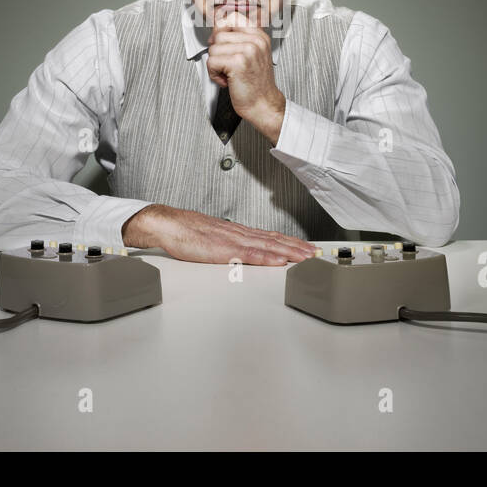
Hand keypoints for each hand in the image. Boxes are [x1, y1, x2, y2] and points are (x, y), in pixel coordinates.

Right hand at [122, 204, 315, 264]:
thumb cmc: (189, 233)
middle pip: (275, 241)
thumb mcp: (216, 238)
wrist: (169, 224)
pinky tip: (278, 261)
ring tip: (306, 258)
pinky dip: (266, 258)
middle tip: (317, 254)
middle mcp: (240, 234)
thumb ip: (232, 245)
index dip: (292, 243)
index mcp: (239, 233)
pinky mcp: (223, 250)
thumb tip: (246, 253)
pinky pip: (249, 254)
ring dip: (289, 252)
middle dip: (298, 248)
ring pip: (267, 247)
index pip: (272, 237)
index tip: (308, 249)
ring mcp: (233, 241)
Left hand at [206, 10, 285, 142]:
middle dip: (217, 51)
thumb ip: (239, 39)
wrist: (263, 104)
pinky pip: (211, 61)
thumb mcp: (253, 55)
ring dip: (215, 64)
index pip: (232, 17)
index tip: (222, 45)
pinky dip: (214, 74)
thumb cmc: (255, 83)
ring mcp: (248, 50)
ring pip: (213, 48)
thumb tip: (216, 29)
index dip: (221, 31)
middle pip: (219, 34)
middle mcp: (256, 40)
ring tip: (228, 74)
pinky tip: (226, 81)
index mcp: (260, 36)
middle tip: (227, 65)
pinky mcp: (238, 62)